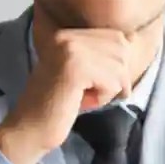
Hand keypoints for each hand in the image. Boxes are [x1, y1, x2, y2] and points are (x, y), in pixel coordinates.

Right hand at [0, 29, 135, 163]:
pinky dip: (103, 97)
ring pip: (119, 66)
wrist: (29, 130)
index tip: (96, 82)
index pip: (115, 36)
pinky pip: (112, 81)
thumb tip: (135, 38)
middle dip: (115, 76)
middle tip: (89, 93)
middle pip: (121, 48)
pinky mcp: (74, 68)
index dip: (116, 64)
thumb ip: (102, 55)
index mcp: (66, 33)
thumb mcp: (83, 73)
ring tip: (83, 97)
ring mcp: (69, 49)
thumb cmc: (59, 106)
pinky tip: (81, 102)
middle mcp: (67, 36)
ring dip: (108, 89)